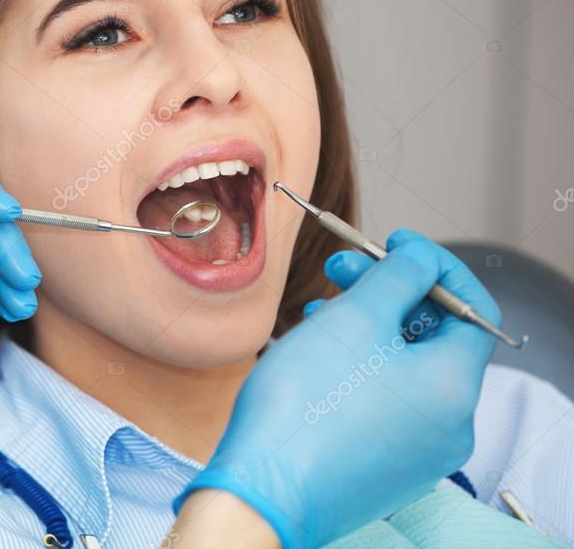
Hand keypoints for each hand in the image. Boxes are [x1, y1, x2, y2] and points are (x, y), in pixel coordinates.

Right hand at [175, 229, 499, 547]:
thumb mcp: (355, 318)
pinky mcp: (385, 466)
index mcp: (454, 386)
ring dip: (368, 327)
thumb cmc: (304, 405)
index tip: (396, 244)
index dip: (435, 266)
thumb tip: (422, 261)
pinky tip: (317, 353)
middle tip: (342, 267)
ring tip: (317, 311)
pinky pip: (387, 401)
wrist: (262, 490)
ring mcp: (418, 451)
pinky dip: (361, 367)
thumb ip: (399, 276)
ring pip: (404, 368)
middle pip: (433, 337)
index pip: (472, 309)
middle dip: (389, 292)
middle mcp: (450, 425)